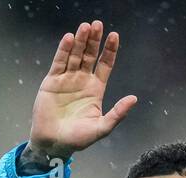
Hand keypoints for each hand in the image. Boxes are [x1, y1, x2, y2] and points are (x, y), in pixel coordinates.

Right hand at [27, 20, 136, 160]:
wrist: (53, 143)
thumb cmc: (78, 138)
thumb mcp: (102, 128)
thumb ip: (117, 113)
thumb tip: (133, 98)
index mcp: (95, 89)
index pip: (105, 64)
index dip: (109, 50)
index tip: (114, 36)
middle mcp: (82, 80)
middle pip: (89, 55)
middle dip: (94, 40)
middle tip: (97, 25)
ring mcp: (66, 79)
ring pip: (75, 55)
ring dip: (79, 41)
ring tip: (84, 27)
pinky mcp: (52, 81)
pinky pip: (59, 62)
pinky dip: (63, 50)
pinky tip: (69, 38)